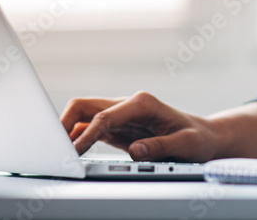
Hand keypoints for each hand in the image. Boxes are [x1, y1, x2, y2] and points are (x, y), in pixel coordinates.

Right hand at [61, 92, 223, 160]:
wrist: (204, 136)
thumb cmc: (197, 138)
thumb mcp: (187, 144)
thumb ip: (161, 146)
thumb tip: (136, 151)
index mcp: (141, 103)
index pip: (103, 117)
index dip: (85, 134)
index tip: (72, 152)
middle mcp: (128, 104)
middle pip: (84, 106)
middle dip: (64, 123)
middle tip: (51, 148)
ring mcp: (120, 114)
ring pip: (83, 115)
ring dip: (67, 130)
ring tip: (55, 152)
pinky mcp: (118, 127)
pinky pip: (90, 129)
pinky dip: (77, 138)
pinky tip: (70, 153)